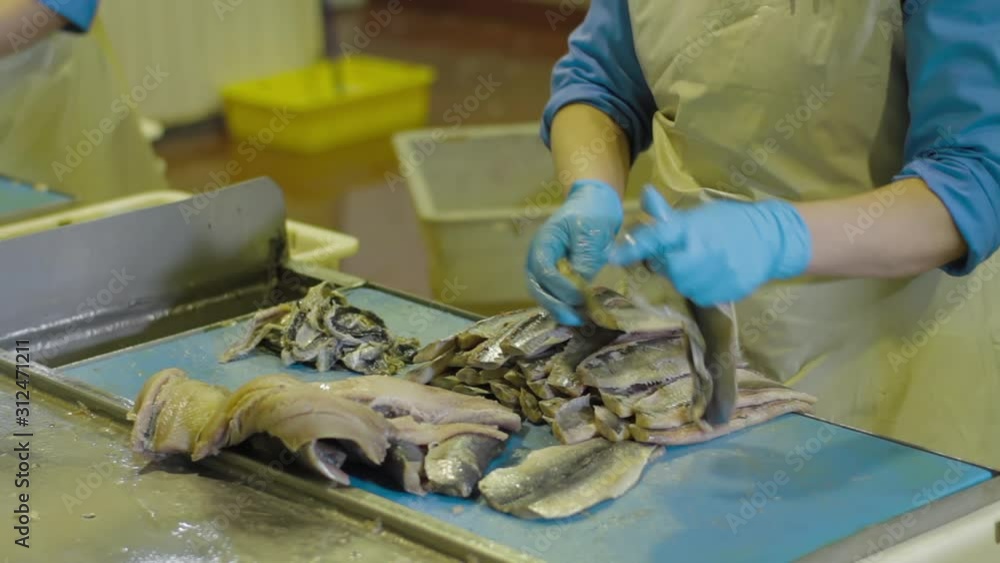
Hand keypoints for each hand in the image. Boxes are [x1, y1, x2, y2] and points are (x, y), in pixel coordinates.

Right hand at [526, 180, 623, 324]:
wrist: (595, 204)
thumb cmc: (592, 214)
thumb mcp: (591, 235)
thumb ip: (584, 261)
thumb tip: (581, 288)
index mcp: (543, 243)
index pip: (544, 271)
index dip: (560, 288)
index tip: (581, 297)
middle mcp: (538, 257)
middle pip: (537, 287)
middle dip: (555, 305)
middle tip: (575, 319)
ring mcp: (545, 267)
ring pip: (543, 294)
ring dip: (558, 308)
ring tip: (578, 320)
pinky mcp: (556, 275)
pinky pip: (554, 294)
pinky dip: (564, 305)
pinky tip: (579, 314)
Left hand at [610, 186, 811, 305]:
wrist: (772, 239)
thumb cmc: (729, 223)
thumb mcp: (698, 215)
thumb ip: (668, 215)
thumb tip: (644, 194)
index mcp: (694, 229)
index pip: (657, 237)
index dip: (634, 247)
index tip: (613, 255)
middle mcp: (705, 252)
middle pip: (669, 268)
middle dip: (669, 264)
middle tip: (679, 255)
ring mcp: (719, 274)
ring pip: (684, 285)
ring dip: (684, 277)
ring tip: (700, 263)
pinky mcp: (729, 291)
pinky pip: (701, 295)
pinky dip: (700, 287)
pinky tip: (712, 273)